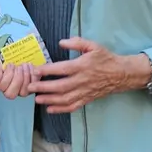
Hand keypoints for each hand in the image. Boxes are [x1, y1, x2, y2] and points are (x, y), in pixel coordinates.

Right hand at [0, 60, 40, 97]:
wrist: (19, 57)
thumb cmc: (7, 63)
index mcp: (1, 87)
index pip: (1, 87)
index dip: (7, 76)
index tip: (10, 64)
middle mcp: (11, 92)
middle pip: (11, 94)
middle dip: (16, 78)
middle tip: (18, 67)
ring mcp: (21, 92)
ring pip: (23, 93)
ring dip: (25, 76)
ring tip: (24, 65)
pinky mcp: (32, 88)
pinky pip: (33, 86)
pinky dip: (32, 75)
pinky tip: (30, 66)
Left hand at [32, 38, 148, 114]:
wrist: (121, 74)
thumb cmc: (105, 59)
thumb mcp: (93, 46)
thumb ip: (77, 43)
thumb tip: (62, 42)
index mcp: (82, 66)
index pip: (62, 69)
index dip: (48, 70)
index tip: (36, 70)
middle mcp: (82, 80)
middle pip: (60, 86)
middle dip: (44, 88)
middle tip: (30, 87)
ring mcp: (84, 92)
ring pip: (65, 99)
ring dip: (49, 100)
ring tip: (36, 99)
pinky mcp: (87, 99)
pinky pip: (73, 106)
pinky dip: (61, 109)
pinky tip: (50, 109)